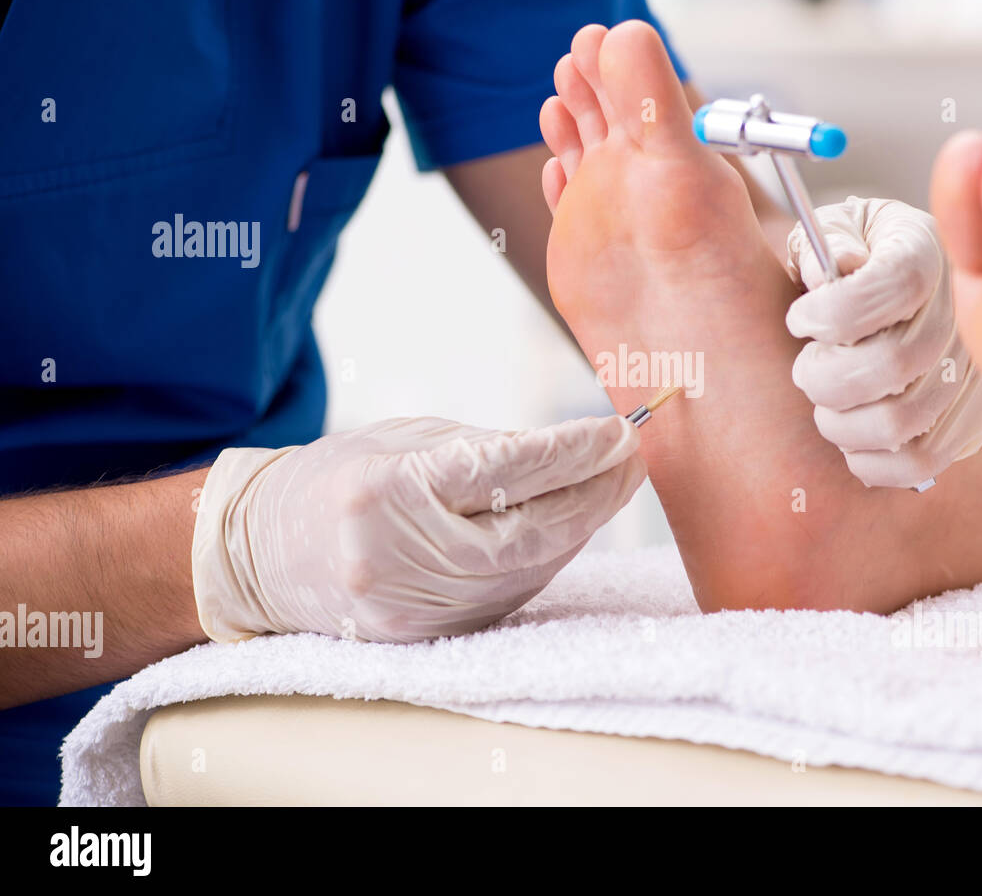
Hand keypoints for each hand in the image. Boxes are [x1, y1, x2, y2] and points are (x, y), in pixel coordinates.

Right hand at [191, 415, 645, 641]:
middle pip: (527, 534)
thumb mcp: (403, 438)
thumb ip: (484, 447)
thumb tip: (573, 451)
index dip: (572, 454)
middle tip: (633, 459)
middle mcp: (395, 556)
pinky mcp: (422, 636)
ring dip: (579, 527)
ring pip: (525, 570)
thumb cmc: (338, 477)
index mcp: (385, 490)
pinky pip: (506, 594)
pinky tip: (568, 526)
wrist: (261, 552)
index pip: (502, 472)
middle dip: (593, 495)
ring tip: (610, 486)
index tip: (620, 433)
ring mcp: (408, 606)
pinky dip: (545, 558)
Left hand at [784, 196, 981, 488]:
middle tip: (806, 368)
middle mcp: (964, 314)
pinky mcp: (975, 419)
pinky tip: (849, 438)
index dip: (833, 313)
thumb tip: (834, 268)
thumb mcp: (841, 229)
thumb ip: (830, 242)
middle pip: (892, 364)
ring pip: (900, 422)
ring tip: (825, 404)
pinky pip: (921, 461)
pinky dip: (871, 463)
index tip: (799, 319)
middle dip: (824, 376)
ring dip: (840, 423)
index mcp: (931, 253)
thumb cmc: (860, 256)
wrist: (909, 284)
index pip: (897, 288)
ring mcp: (976, 371)